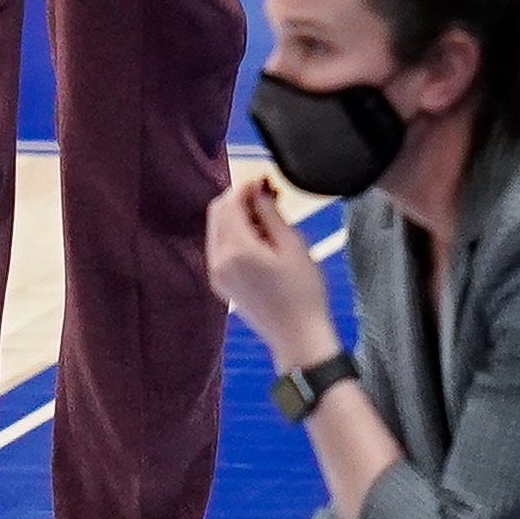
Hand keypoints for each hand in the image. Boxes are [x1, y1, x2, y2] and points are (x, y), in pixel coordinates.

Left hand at [205, 179, 337, 369]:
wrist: (297, 337)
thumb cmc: (303, 292)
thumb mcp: (293, 245)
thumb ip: (270, 213)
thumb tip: (258, 190)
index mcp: (236, 249)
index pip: (228, 204)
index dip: (245, 187)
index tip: (264, 181)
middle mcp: (218, 260)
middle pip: (217, 214)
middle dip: (239, 200)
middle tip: (267, 197)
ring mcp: (216, 274)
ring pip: (217, 230)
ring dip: (236, 217)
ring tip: (267, 218)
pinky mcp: (220, 284)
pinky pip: (220, 248)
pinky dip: (234, 236)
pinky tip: (259, 240)